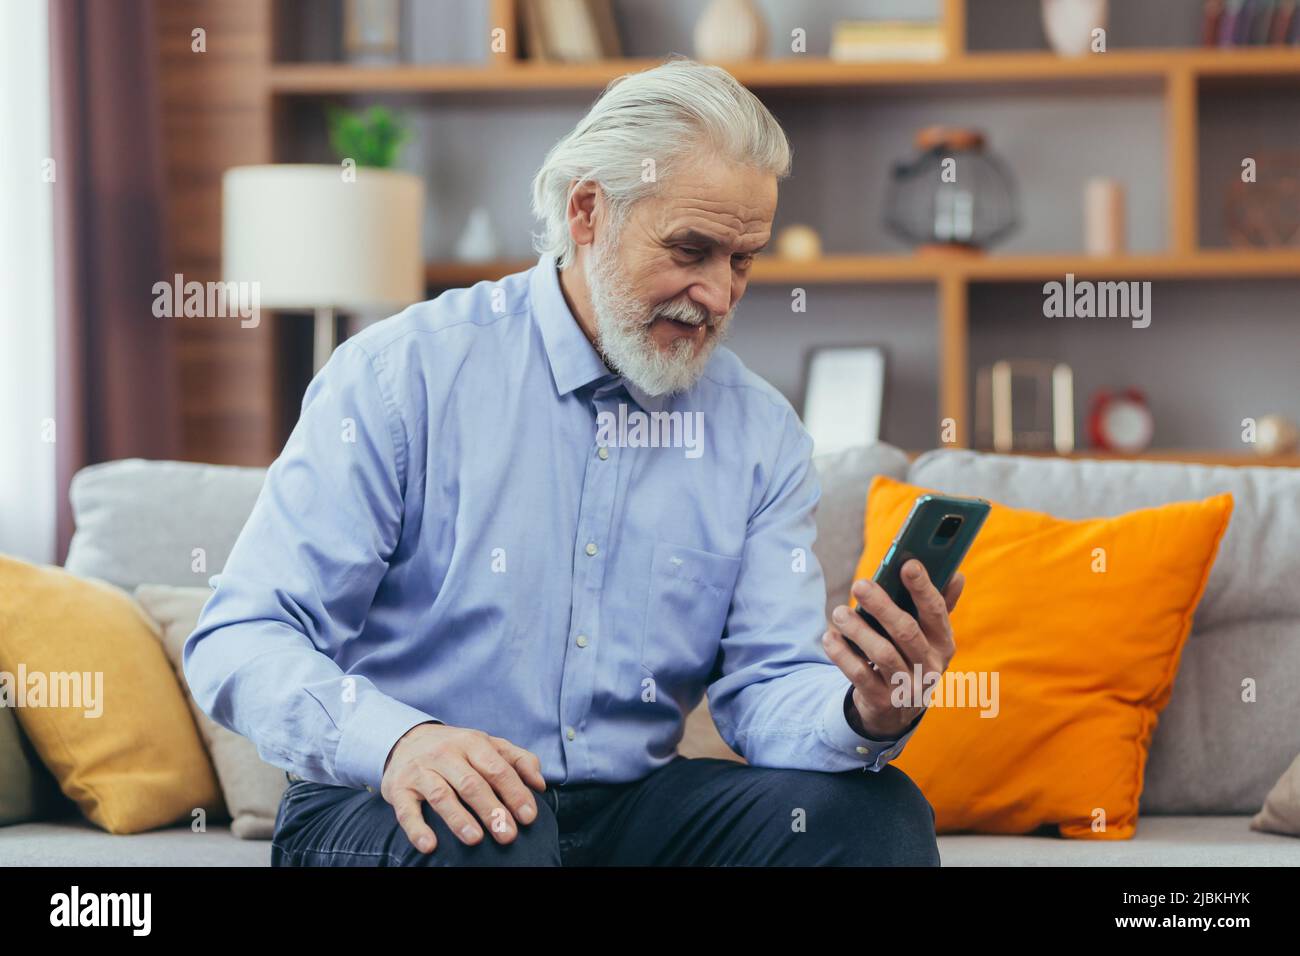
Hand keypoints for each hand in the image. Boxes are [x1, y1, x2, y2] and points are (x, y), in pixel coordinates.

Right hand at [379, 722, 546, 855]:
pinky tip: (430, 846)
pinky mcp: (398, 788)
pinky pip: (406, 810)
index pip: (497, 768)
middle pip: (471, 783)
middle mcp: (445, 754)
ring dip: (459, 818)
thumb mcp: (487, 744)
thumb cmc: (456, 748)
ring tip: (475, 839)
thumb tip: (540, 784)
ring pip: (441, 795)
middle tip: (507, 835)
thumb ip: (517, 760)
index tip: (528, 816)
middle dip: (491, 810)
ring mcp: (420, 771)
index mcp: (472, 742)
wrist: (406, 739)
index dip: (514, 792)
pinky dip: (417, 829)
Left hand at [822, 559, 964, 739]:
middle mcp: (930, 667)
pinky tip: (830, 637)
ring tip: (839, 612)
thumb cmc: (911, 657)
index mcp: (944, 644)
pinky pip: (860, 675)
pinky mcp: (882, 701)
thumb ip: (939, 605)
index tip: (908, 564)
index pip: (936, 612)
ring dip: (858, 630)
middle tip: (859, 584)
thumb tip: (957, 574)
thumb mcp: (928, 636)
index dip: (923, 587)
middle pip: (906, 632)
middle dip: (882, 606)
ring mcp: (907, 688)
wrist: (897, 710)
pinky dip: (842, 654)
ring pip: (882, 654)